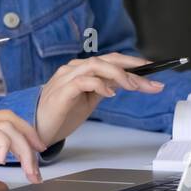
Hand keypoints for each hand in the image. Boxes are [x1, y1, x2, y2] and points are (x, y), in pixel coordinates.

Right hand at [0, 111, 44, 190]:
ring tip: (30, 171)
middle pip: (8, 118)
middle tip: (40, 157)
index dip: (20, 134)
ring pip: (8, 125)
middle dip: (30, 137)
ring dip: (26, 149)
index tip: (32, 152)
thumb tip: (0, 188)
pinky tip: (4, 163)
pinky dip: (9, 147)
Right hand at [33, 53, 164, 144]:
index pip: (110, 61)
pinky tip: (110, 93)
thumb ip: (103, 88)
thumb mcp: (88, 101)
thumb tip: (124, 82)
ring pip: (96, 65)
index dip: (132, 64)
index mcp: (82, 71)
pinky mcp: (61, 91)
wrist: (38, 130)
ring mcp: (66, 78)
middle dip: (132, 68)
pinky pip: (82, 81)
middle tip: (151, 79)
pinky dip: (98, 85)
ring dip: (118, 74)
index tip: (152, 72)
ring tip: (134, 86)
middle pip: (107, 60)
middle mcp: (74, 70)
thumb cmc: (61, 115)